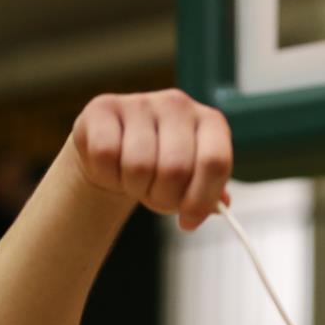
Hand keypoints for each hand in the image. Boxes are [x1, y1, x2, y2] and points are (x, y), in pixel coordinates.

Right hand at [69, 89, 232, 230]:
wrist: (114, 152)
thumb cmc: (159, 169)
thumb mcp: (191, 181)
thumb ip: (209, 194)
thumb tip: (221, 205)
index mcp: (209, 122)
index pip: (215, 162)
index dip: (202, 200)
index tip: (188, 222)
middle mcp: (177, 104)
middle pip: (175, 169)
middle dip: (163, 198)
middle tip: (155, 199)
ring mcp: (140, 102)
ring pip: (138, 165)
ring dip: (134, 187)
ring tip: (134, 182)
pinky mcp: (103, 107)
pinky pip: (105, 155)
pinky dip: (107, 175)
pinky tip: (112, 169)